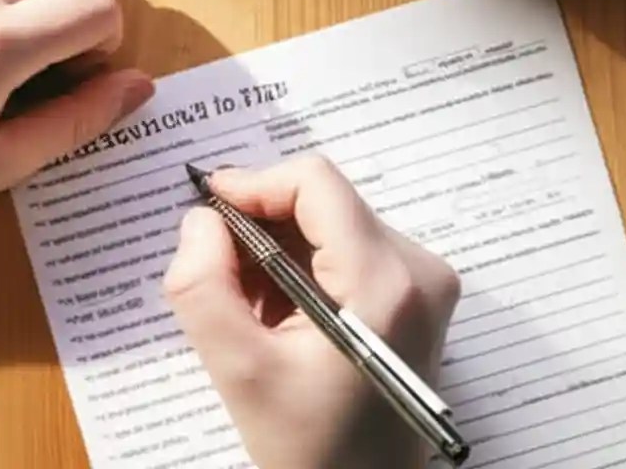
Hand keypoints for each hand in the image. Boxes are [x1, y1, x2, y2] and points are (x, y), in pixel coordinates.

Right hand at [163, 156, 460, 468]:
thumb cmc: (311, 449)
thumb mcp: (239, 373)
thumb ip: (203, 287)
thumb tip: (200, 220)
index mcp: (385, 283)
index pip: (316, 183)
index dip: (254, 184)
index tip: (207, 210)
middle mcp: (419, 270)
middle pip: (325, 202)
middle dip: (262, 225)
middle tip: (220, 273)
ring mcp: (425, 282)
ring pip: (333, 223)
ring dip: (280, 249)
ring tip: (250, 307)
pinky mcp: (418, 296)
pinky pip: (350, 250)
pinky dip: (305, 267)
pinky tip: (280, 315)